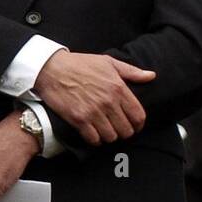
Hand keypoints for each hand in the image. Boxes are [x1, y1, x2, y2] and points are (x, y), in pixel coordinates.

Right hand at [33, 50, 154, 145]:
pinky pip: (93, 139)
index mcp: (118, 88)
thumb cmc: (79, 64)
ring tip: (104, 132)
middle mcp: (108, 102)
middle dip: (123, 132)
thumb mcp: (107, 62)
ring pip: (111, 137)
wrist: (51, 69)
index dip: (138, 125)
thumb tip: (151, 76)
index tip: (134, 126)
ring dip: (108, 137)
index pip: (138, 116)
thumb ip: (131, 71)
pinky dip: (94, 140)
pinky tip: (92, 134)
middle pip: (126, 130)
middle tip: (117, 129)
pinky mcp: (78, 119)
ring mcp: (93, 112)